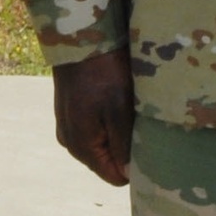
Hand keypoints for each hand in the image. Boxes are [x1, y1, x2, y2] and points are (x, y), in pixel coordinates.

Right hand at [53, 47, 134, 185]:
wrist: (79, 39)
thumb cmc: (103, 74)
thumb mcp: (119, 110)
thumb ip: (123, 145)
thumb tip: (129, 175)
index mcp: (82, 146)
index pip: (115, 177)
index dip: (134, 166)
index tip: (149, 146)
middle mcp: (70, 142)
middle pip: (107, 162)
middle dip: (125, 149)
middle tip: (140, 124)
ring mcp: (67, 128)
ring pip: (101, 145)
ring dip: (116, 134)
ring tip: (128, 111)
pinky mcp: (68, 114)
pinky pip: (93, 130)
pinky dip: (106, 123)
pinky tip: (114, 104)